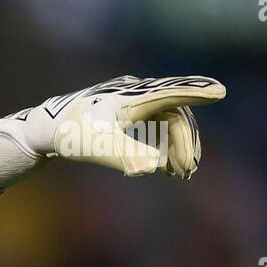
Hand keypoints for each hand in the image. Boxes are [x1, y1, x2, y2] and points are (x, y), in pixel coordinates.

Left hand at [0, 75, 226, 196]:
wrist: (47, 128)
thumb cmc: (73, 135)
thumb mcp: (98, 149)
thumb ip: (127, 156)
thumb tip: (154, 167)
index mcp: (131, 98)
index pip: (170, 93)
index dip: (196, 93)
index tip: (219, 91)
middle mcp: (137, 94)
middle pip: (174, 114)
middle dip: (185, 143)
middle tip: (187, 171)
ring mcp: (135, 102)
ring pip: (168, 121)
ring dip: (177, 146)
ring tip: (181, 174)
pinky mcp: (131, 112)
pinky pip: (158, 125)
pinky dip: (165, 145)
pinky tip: (167, 168)